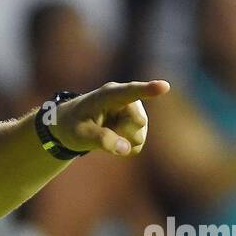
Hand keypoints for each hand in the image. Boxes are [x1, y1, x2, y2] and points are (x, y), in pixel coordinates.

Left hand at [52, 80, 170, 156]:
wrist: (71, 126)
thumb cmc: (72, 125)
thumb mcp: (79, 134)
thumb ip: (102, 140)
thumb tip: (127, 149)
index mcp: (108, 94)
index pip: (131, 92)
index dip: (148, 89)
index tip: (164, 86)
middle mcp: (126, 100)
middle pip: (137, 123)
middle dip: (122, 133)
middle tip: (99, 129)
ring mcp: (134, 112)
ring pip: (139, 134)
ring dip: (122, 141)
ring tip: (104, 133)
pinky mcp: (136, 125)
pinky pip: (138, 143)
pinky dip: (124, 147)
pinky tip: (113, 140)